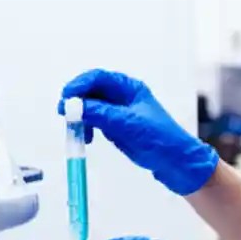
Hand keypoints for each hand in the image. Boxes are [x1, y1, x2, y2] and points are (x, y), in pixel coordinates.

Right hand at [59, 69, 217, 195]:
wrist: (176, 161)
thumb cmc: (161, 137)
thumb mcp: (127, 123)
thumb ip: (100, 113)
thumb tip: (74, 105)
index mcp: (129, 88)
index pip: (98, 78)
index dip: (80, 84)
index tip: (67, 97)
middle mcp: (122, 97)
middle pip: (91, 91)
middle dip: (76, 101)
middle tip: (64, 114)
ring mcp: (118, 112)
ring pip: (90, 108)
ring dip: (80, 117)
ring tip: (76, 131)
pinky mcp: (116, 128)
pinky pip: (94, 122)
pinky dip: (86, 128)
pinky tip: (86, 138)